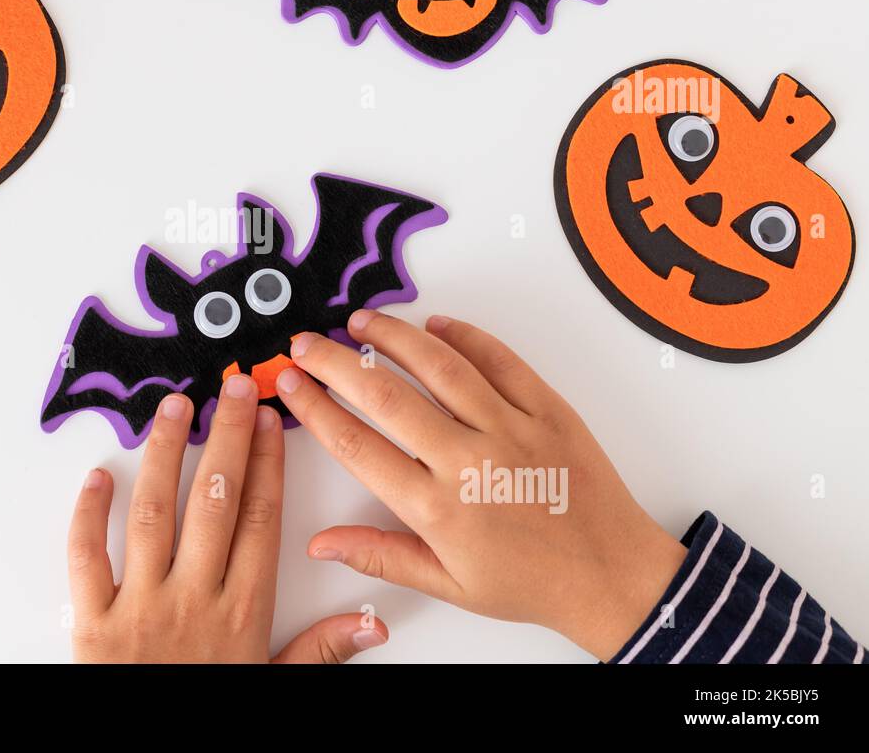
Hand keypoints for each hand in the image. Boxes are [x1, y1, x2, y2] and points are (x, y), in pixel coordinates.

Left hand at [67, 374, 388, 662]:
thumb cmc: (209, 716)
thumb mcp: (274, 688)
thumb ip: (322, 653)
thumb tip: (375, 621)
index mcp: (242, 612)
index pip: (260, 520)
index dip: (268, 464)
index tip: (271, 420)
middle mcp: (193, 599)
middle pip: (215, 501)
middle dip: (226, 437)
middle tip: (233, 387)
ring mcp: (139, 607)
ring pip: (154, 515)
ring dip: (165, 456)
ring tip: (173, 408)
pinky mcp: (92, 622)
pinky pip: (86, 557)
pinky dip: (88, 514)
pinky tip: (101, 475)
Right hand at [274, 311, 686, 660]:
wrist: (612, 575)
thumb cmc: (531, 582)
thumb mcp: (447, 583)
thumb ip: (380, 555)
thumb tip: (321, 544)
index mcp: (438, 509)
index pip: (356, 445)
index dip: (314, 408)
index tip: (291, 384)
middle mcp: (469, 463)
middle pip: (386, 396)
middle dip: (336, 362)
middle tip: (308, 343)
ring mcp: (512, 430)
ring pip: (441, 366)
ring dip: (394, 336)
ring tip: (362, 320)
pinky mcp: (548, 409)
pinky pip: (501, 361)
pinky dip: (466, 337)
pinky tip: (436, 324)